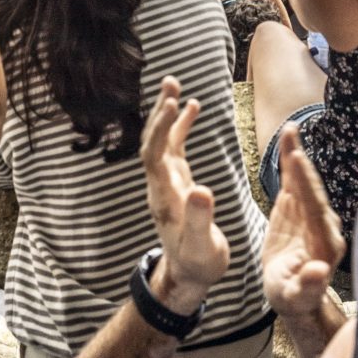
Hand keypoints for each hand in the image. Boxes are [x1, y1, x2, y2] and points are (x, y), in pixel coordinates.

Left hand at [139, 76, 228, 314]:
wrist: (190, 275)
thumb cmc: (198, 264)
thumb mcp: (203, 247)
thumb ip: (200, 220)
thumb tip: (201, 190)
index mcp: (164, 197)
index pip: (156, 155)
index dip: (162, 129)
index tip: (173, 104)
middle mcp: (161, 185)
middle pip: (153, 141)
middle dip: (160, 112)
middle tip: (169, 82)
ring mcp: (168, 182)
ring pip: (162, 141)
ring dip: (166, 113)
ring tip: (173, 84)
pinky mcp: (178, 181)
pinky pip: (175, 147)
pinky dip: (181, 126)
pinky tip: (192, 106)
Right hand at [261, 126, 344, 317]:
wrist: (295, 293)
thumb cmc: (294, 296)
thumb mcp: (297, 296)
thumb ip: (308, 285)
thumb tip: (319, 272)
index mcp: (326, 244)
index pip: (315, 209)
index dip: (305, 185)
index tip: (296, 163)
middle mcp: (325, 224)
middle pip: (312, 190)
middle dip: (302, 165)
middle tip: (292, 138)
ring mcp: (313, 213)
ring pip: (305, 180)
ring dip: (297, 155)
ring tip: (289, 131)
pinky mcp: (301, 208)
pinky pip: (295, 181)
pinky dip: (291, 160)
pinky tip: (288, 139)